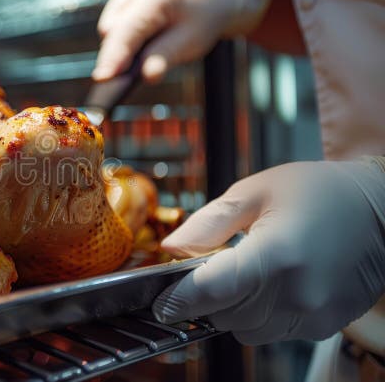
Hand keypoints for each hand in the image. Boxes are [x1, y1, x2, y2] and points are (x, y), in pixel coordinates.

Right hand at [93, 0, 269, 82]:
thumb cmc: (205, 16)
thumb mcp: (192, 42)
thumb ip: (165, 58)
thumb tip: (146, 76)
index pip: (128, 29)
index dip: (114, 55)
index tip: (102, 78)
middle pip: (113, 28)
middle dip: (122, 50)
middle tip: (145, 61)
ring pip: (111, 23)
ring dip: (125, 39)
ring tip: (152, 38)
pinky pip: (116, 15)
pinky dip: (127, 27)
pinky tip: (148, 27)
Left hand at [152, 160, 384, 344]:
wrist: (382, 207)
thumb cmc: (319, 191)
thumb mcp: (256, 191)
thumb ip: (209, 222)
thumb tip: (172, 249)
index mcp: (277, 253)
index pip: (212, 291)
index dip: (179, 300)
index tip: (161, 302)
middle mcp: (297, 292)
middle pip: (225, 316)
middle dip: (209, 298)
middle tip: (215, 269)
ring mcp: (314, 313)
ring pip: (247, 331)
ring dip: (236, 309)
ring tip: (251, 272)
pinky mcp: (326, 325)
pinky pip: (275, 332)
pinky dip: (263, 315)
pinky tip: (276, 284)